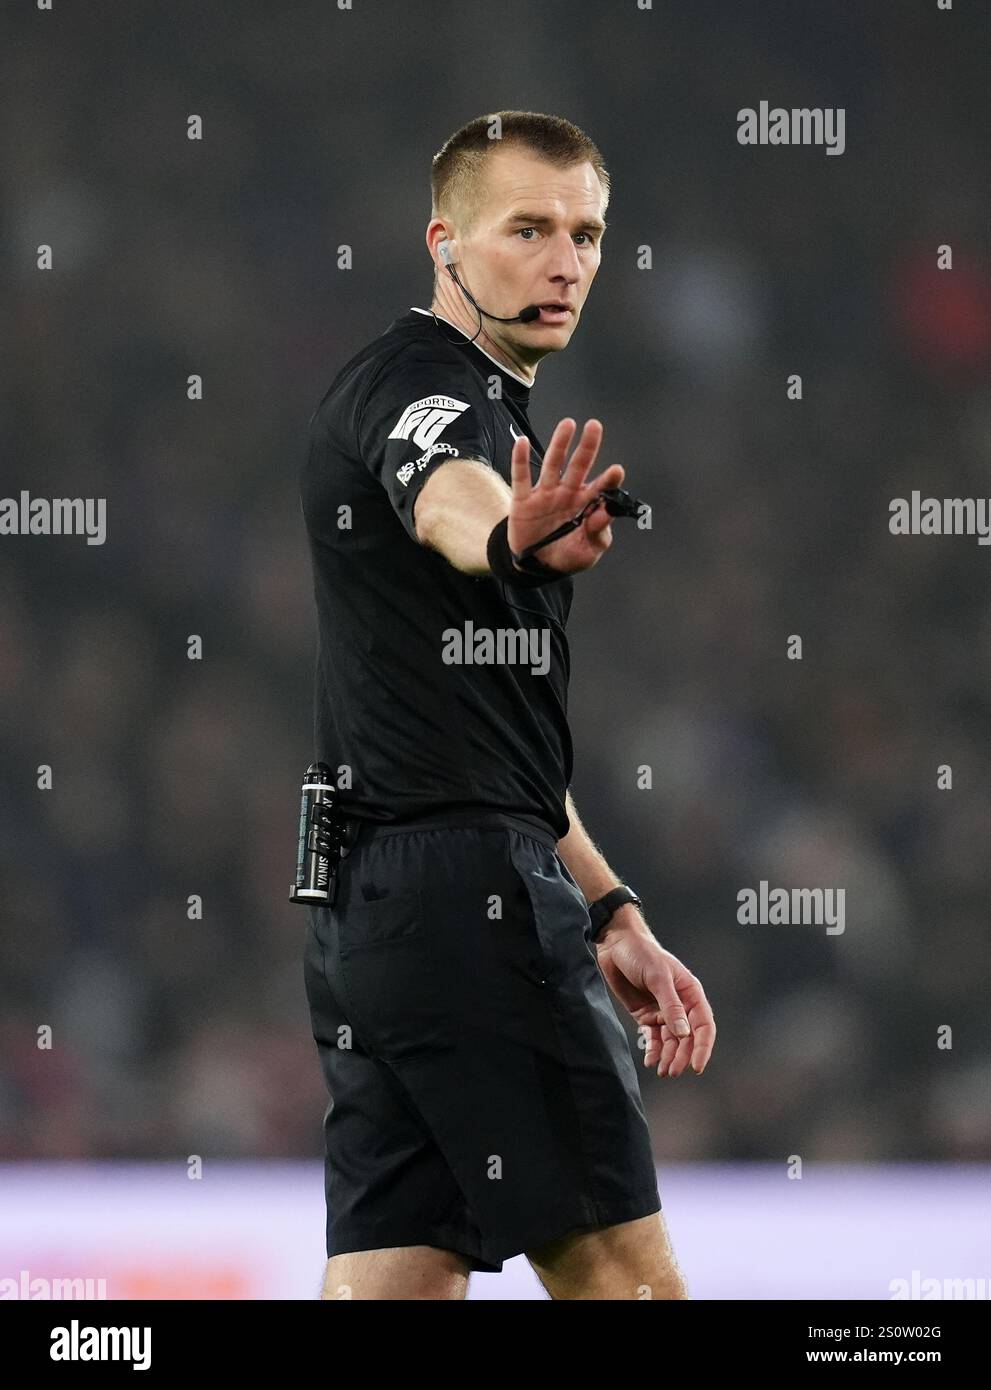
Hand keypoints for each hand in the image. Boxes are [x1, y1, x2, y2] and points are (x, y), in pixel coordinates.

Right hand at [508, 418, 624, 573]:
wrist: (536, 567)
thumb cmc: (567, 556)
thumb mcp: (587, 550)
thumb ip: (598, 530)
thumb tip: (609, 510)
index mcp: (586, 505)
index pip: (601, 489)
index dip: (609, 480)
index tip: (617, 471)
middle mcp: (567, 494)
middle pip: (578, 467)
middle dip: (587, 447)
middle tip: (595, 426)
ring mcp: (545, 494)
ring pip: (553, 465)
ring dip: (559, 445)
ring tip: (567, 425)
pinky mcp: (523, 500)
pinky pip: (521, 478)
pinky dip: (520, 460)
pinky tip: (522, 443)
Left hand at [593, 917, 715, 1076]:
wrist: (616, 943)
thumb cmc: (642, 953)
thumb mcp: (658, 977)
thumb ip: (671, 1005)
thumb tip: (684, 1034)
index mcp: (690, 993)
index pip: (703, 1025)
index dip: (702, 1047)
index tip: (696, 1066)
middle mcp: (680, 1005)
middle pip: (687, 1038)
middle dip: (682, 1056)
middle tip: (672, 1071)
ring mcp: (662, 1011)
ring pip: (671, 1041)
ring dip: (669, 1056)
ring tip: (663, 1071)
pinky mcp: (645, 1015)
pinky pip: (654, 1037)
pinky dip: (654, 1050)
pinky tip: (651, 1061)